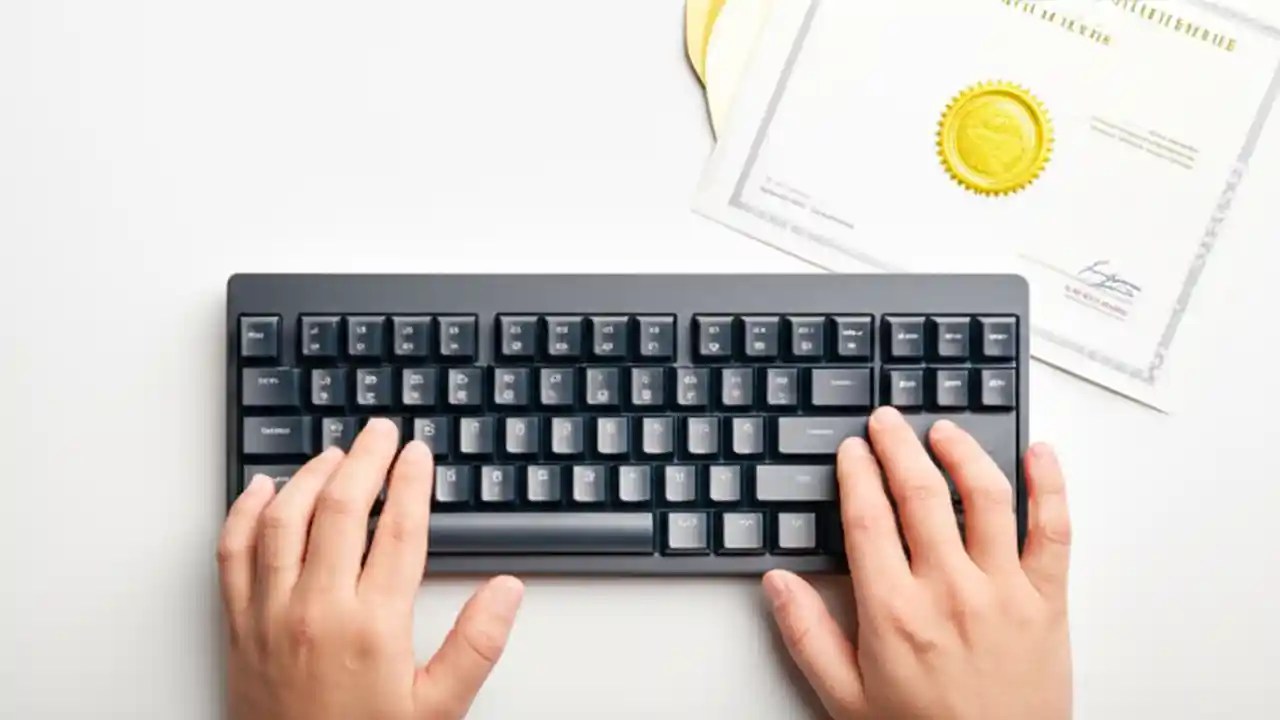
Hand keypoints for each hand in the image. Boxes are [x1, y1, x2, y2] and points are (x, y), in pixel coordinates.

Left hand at [217, 419, 524, 719]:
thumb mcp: (437, 710)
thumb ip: (475, 646)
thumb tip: (506, 591)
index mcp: (370, 626)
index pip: (395, 531)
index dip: (410, 484)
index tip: (418, 455)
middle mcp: (314, 610)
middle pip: (337, 509)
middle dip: (363, 460)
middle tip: (380, 433)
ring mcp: (268, 614)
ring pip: (282, 519)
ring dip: (308, 476)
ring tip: (333, 455)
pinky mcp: (237, 627)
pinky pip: (232, 553)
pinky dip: (244, 513)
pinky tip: (260, 491)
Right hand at [764, 407, 1071, 719]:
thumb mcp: (846, 698)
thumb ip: (807, 636)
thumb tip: (777, 583)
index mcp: (894, 611)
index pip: (868, 517)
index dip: (856, 472)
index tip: (851, 450)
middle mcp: (949, 590)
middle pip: (920, 493)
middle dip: (898, 445)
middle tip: (887, 421)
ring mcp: (1004, 591)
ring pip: (985, 496)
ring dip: (961, 451)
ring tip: (943, 430)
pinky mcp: (1048, 601)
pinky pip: (1054, 529)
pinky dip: (1049, 484)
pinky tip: (1039, 454)